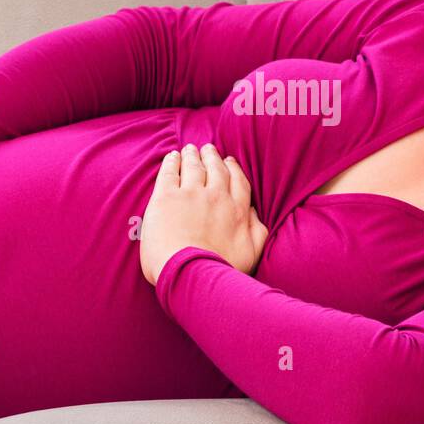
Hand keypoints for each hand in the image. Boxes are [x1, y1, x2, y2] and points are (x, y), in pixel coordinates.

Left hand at [139, 142, 267, 285]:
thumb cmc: (221, 270)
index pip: (237, 181)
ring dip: (192, 155)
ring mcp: (190, 194)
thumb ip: (257, 231)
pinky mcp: (166, 198)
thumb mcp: (252, 253)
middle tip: (208, 149)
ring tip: (190, 149)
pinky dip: (172, 162)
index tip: (229, 161)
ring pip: (193, 166)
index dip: (233, 168)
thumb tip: (254, 213)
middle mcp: (216, 196)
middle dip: (212, 157)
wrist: (191, 274)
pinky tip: (172, 156)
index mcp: (237, 210)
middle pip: (215, 169)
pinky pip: (170, 172)